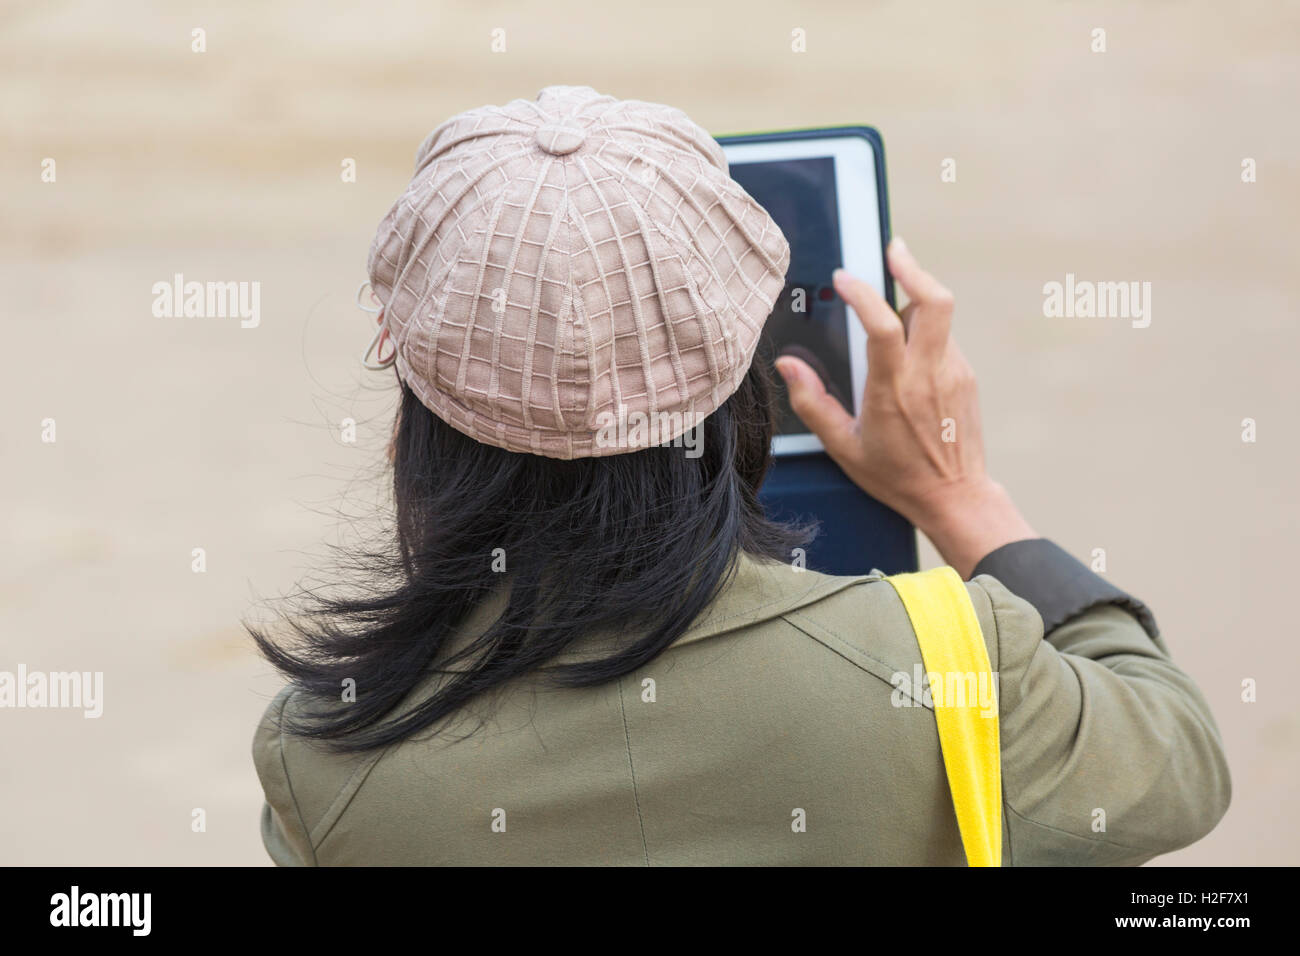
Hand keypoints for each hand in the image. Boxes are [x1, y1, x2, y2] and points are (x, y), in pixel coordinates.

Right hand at [773, 238, 1035, 576]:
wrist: (956, 497)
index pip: (883, 325)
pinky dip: (925, 331)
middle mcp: (928, 374)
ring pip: (938, 316)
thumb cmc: (897, 476)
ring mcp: (953, 372)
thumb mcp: (843, 447)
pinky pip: (944, 339)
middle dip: (912, 267)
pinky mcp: (966, 376)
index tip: (844, 279)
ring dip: (914, 302)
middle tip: (892, 250)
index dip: (862, 294)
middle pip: (933, 300)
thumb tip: (789, 366)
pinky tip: (907, 347)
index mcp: (893, 389)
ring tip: (891, 304)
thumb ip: (812, 403)